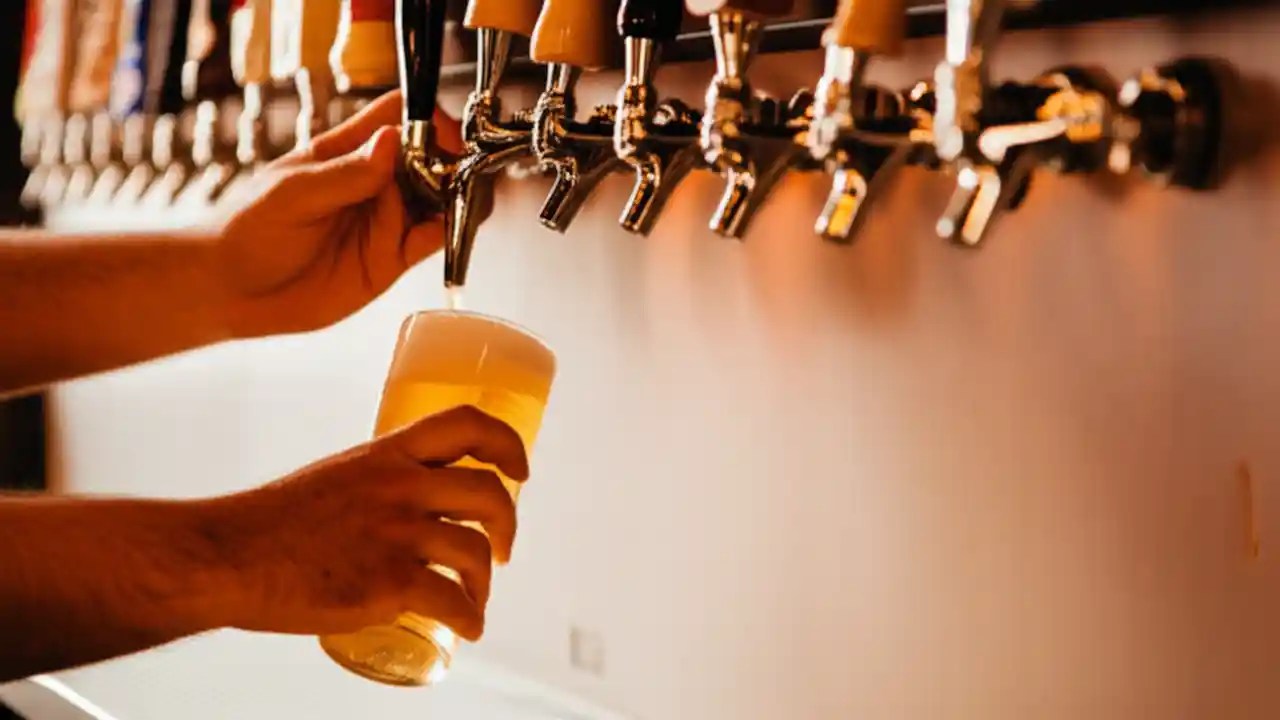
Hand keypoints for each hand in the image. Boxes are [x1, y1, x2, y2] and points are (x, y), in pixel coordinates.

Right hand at [203, 406, 528, 639]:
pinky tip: (468, 628)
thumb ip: (378, 485)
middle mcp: (399, 487)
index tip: (520, 467)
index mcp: (386, 456)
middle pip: (489, 492)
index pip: (466, 424)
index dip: (507, 442)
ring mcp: (395, 534)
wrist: (227, 557)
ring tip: (475, 597)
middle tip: (503, 548)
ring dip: (486, 581)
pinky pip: (454, 602)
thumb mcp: (337, 478)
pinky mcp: (387, 583)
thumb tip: (407, 504)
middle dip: (509, 524)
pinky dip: (471, 619)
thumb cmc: (273, 524)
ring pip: (476, 551)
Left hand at [211, 91, 462, 338]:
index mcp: (346, 152)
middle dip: (451, 161)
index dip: (427, 120)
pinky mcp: (391, 259)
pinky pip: (431, 241)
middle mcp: (373, 183)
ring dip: (456, 197)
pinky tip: (447, 231)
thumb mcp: (292, 194)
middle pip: (430, 157)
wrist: (232, 291)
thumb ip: (344, 173)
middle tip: (455, 176)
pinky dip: (449, 234)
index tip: (442, 139)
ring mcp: (384, 221)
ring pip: (439, 199)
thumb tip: (391, 141)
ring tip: (456, 204)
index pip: (398, 117)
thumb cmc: (248, 231)